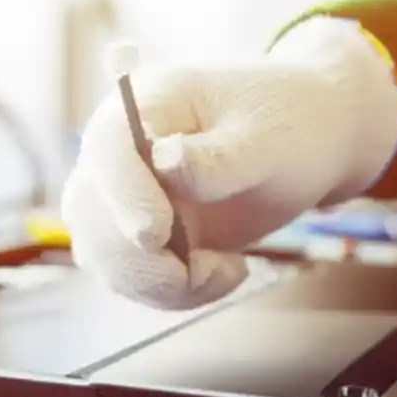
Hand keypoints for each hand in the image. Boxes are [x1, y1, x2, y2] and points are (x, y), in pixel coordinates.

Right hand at [60, 17, 396, 308]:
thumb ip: (219, 157)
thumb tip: (164, 159)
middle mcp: (120, 149)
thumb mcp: (270, 139)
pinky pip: (129, 279)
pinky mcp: (133, 234)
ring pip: (104, 256)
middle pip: (91, 212)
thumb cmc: (290, 125)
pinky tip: (220, 272)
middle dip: (147, 259)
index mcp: (149, 103)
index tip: (155, 235)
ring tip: (227, 270)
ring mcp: (120, 194)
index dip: (122, 193)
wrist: (304, 142)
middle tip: (220, 270)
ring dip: (163, 284)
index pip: (109, 147)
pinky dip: (173, 293)